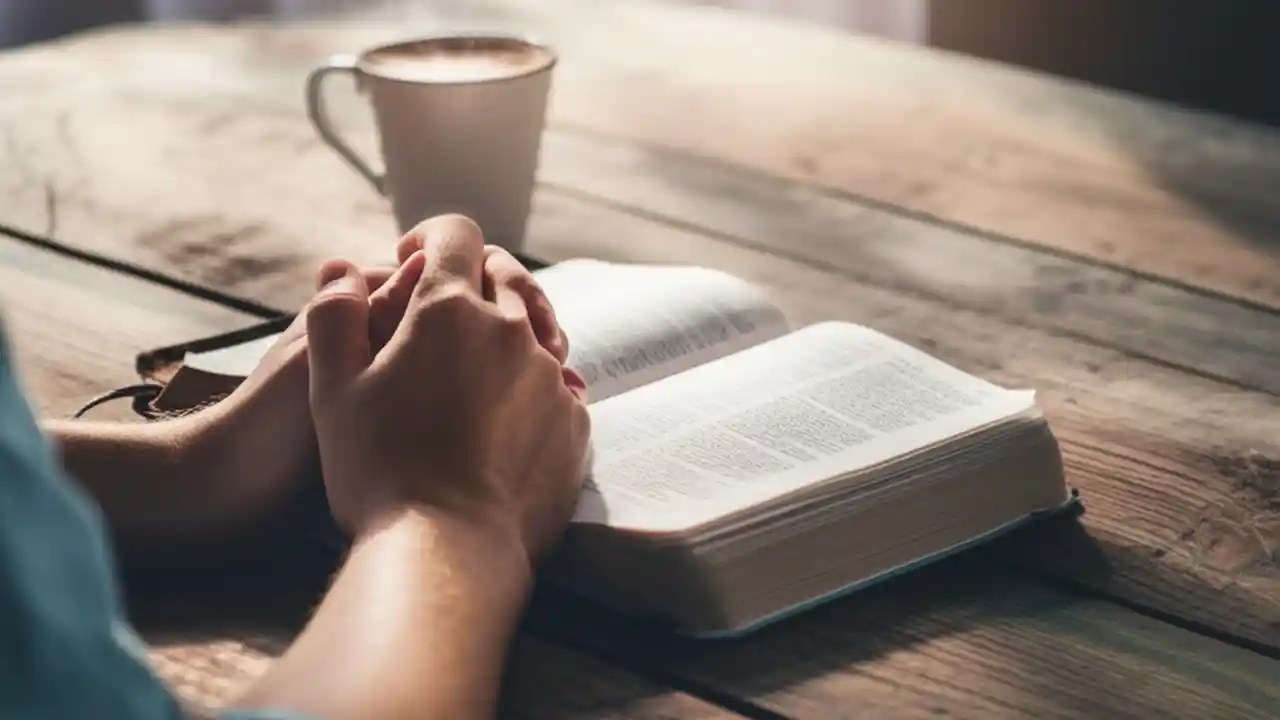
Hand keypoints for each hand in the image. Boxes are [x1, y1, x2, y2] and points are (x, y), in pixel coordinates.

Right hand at [306, 215, 590, 563]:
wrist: (447, 549)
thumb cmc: (378, 467)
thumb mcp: (331, 387)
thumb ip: (335, 315)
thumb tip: (341, 270)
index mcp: (450, 309)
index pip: (456, 235)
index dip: (431, 237)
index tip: (411, 259)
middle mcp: (512, 331)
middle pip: (506, 274)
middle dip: (474, 275)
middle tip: (444, 304)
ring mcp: (551, 377)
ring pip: (537, 328)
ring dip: (508, 329)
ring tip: (475, 363)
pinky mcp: (575, 423)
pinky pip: (558, 383)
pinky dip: (531, 383)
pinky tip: (503, 416)